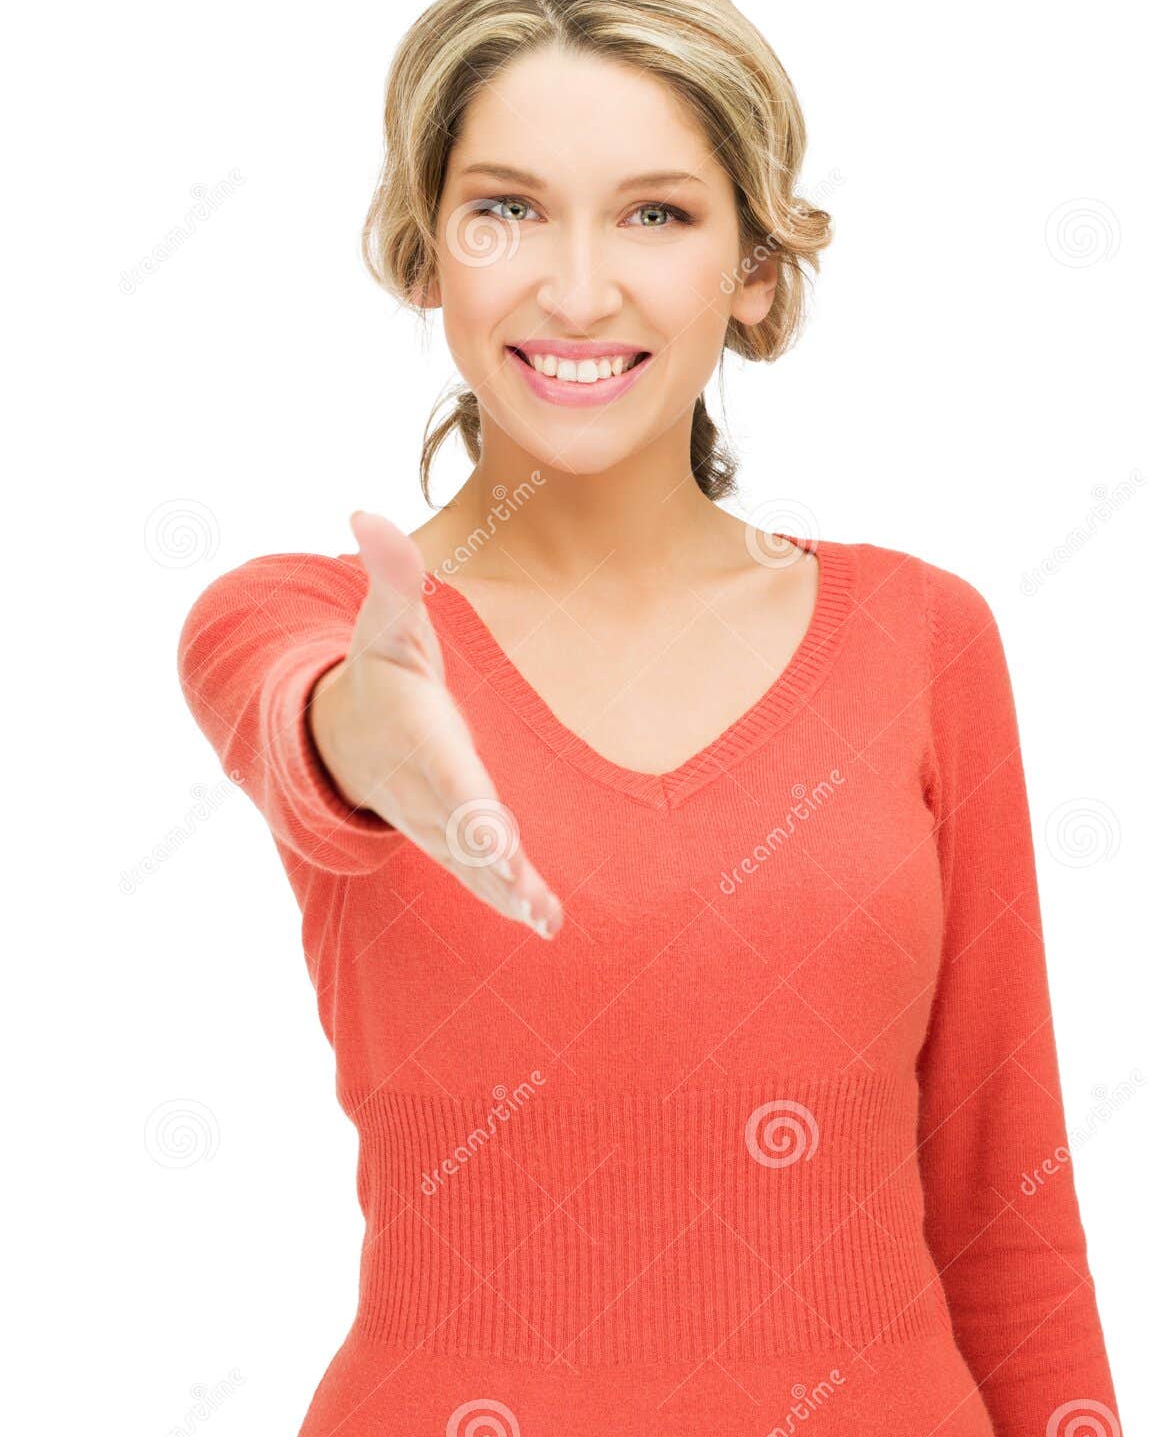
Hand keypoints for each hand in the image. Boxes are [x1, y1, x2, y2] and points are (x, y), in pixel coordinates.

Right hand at [308, 510, 562, 939]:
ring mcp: (434, 822)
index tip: (495, 838)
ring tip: (544, 921)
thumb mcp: (383, 620)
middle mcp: (425, 790)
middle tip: (530, 901)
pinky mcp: (448, 838)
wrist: (338, 734)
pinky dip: (505, 899)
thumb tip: (365, 513)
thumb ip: (390, 576)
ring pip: (470, 865)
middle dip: (493, 868)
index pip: (448, 776)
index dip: (470, 808)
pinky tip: (543, 922)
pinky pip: (477, 873)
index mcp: (418, 738)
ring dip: (505, 895)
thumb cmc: (379, 672)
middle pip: (461, 835)